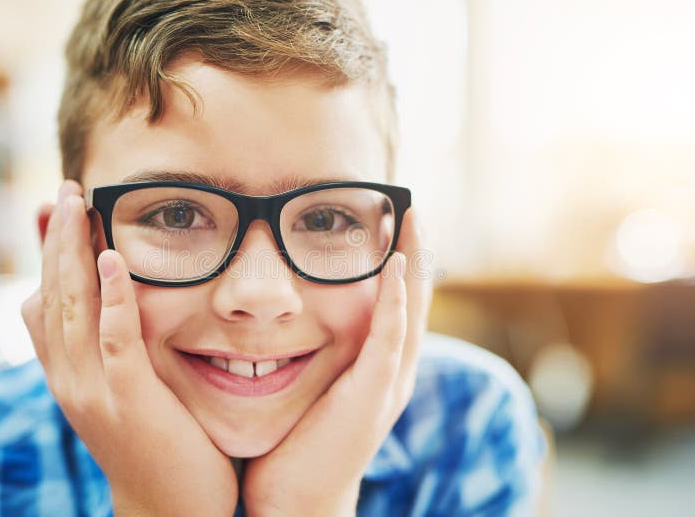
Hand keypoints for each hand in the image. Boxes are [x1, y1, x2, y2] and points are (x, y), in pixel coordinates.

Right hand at [21, 181, 237, 516]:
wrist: (170, 509)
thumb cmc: (157, 445)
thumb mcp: (123, 392)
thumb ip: (112, 348)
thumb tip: (112, 302)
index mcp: (69, 374)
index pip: (45, 302)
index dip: (47, 255)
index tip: (57, 209)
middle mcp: (70, 378)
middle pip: (52, 294)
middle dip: (57, 238)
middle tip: (67, 188)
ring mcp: (94, 390)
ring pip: (73, 307)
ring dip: (73, 251)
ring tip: (79, 202)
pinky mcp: (129, 399)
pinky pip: (116, 338)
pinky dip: (114, 296)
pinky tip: (114, 258)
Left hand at [241, 208, 430, 516]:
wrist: (294, 501)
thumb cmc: (293, 444)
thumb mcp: (306, 386)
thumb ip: (308, 353)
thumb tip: (279, 318)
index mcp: (376, 370)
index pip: (395, 306)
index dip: (399, 265)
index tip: (392, 223)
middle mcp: (391, 373)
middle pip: (413, 301)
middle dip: (416, 253)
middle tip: (412, 208)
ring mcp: (387, 384)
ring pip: (410, 311)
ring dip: (414, 263)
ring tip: (413, 220)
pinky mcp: (373, 395)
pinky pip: (389, 337)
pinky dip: (395, 299)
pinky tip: (395, 264)